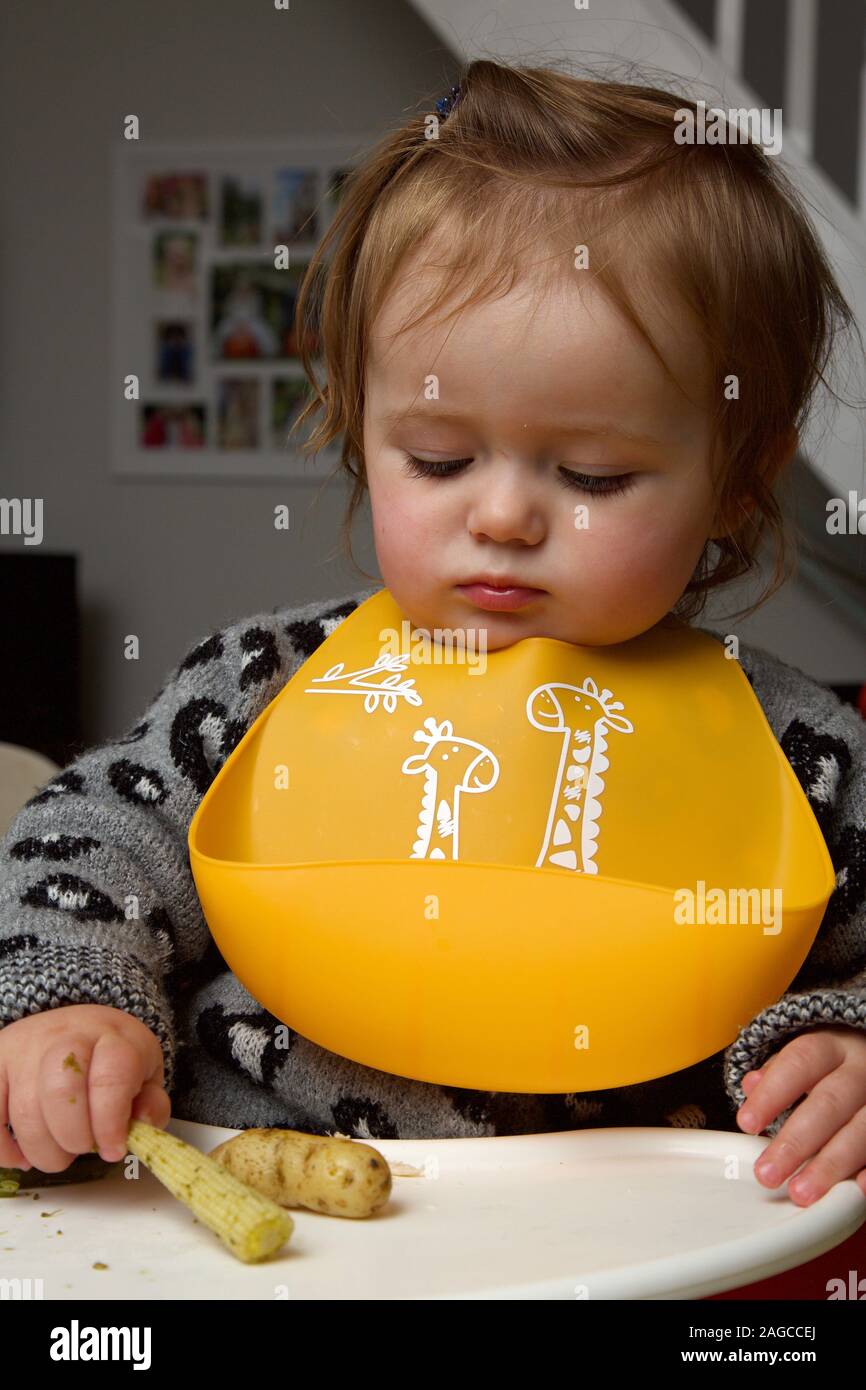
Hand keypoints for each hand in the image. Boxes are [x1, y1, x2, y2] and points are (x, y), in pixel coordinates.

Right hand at [0, 1003, 170, 1172]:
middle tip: (84, 1149)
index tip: (114, 1149)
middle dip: (74, 1137)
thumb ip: (151, 1105)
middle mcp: (66, 1035)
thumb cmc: (112, 1061)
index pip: (111, 1077)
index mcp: (113, 1037)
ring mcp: (25, 1048)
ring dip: (43, 1149)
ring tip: (59, 1154)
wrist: (75, 1027)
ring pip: (25, 1110)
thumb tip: (140, 1129)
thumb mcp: (145, 1075)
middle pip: (62, 1091)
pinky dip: (4, 1148)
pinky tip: (23, 1156)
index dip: (111, 1123)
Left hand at [736, 1025, 865, 1204]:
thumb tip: (750, 1085)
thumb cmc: (832, 1063)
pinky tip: (858, 1189)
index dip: (773, 1093)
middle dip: (796, 1142)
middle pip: (828, 1103)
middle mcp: (861, 1071)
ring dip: (830, 1165)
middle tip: (768, 1174)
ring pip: (861, 1131)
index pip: (799, 1063)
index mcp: (832, 1047)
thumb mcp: (804, 1057)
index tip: (747, 1123)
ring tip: (802, 1192)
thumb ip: (776, 1071)